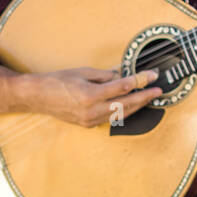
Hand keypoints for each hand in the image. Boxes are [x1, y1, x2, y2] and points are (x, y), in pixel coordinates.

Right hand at [34, 66, 161, 127]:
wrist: (38, 97)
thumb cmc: (58, 81)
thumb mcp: (84, 72)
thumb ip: (106, 75)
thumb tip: (124, 75)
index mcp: (90, 95)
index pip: (123, 87)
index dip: (141, 80)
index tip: (152, 75)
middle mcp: (91, 110)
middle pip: (126, 104)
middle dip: (145, 97)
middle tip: (158, 90)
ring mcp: (90, 120)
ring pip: (121, 114)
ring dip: (137, 106)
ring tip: (149, 97)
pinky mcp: (88, 125)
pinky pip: (111, 118)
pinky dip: (123, 111)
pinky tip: (131, 105)